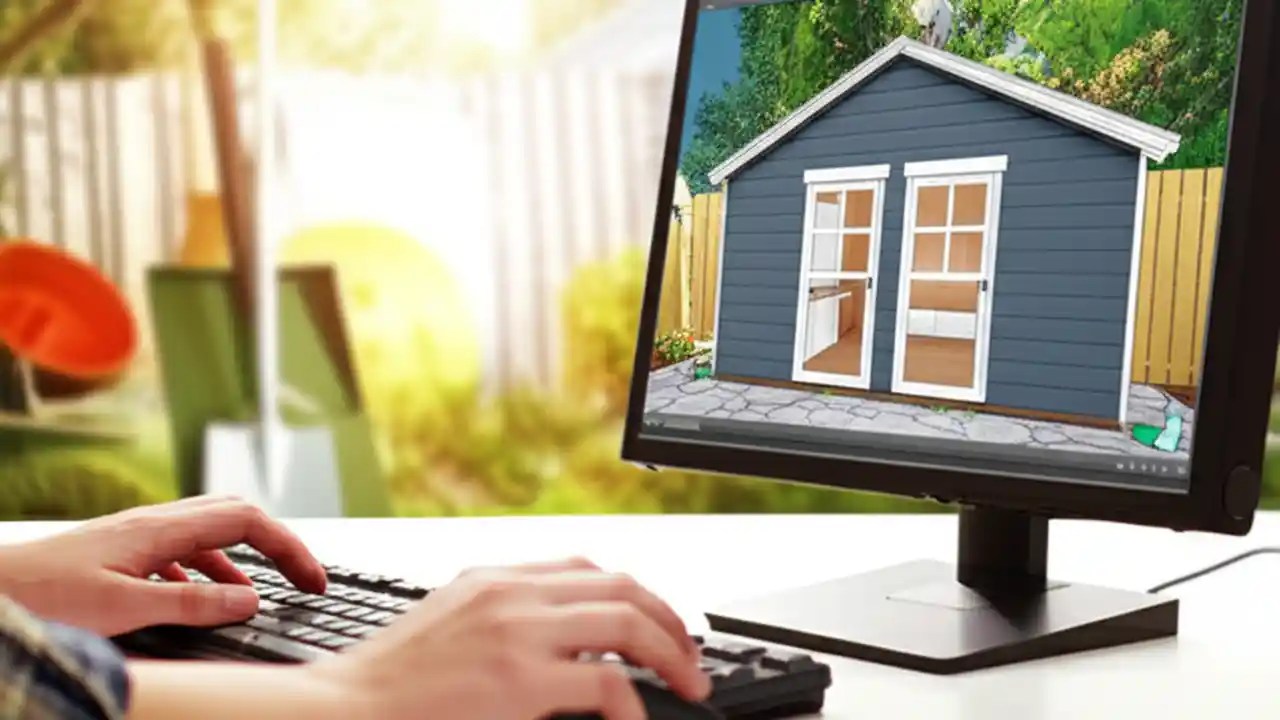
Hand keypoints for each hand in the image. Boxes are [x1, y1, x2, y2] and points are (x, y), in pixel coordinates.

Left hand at [0, 495, 324, 636]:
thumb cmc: (40, 598)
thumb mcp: (124, 609)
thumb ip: (192, 604)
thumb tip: (249, 600)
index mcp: (160, 529)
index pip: (248, 521)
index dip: (289, 548)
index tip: (311, 581)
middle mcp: (153, 525)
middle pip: (235, 515)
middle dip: (275, 544)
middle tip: (299, 577)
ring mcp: (136, 538)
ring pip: (208, 534)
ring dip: (242, 560)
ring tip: (259, 595)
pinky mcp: (121, 555)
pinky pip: (181, 554)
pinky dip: (206, 573)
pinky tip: (201, 601)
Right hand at [308, 558, 710, 719]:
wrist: (341, 708)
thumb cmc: (389, 682)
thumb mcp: (449, 627)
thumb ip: (504, 621)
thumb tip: (562, 648)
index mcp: (495, 579)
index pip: (587, 570)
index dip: (635, 595)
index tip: (658, 623)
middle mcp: (513, 594)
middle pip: (621, 588)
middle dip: (669, 621)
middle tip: (689, 658)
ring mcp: (518, 633)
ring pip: (627, 624)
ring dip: (670, 655)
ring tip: (687, 685)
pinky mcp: (519, 680)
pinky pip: (606, 686)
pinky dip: (632, 706)